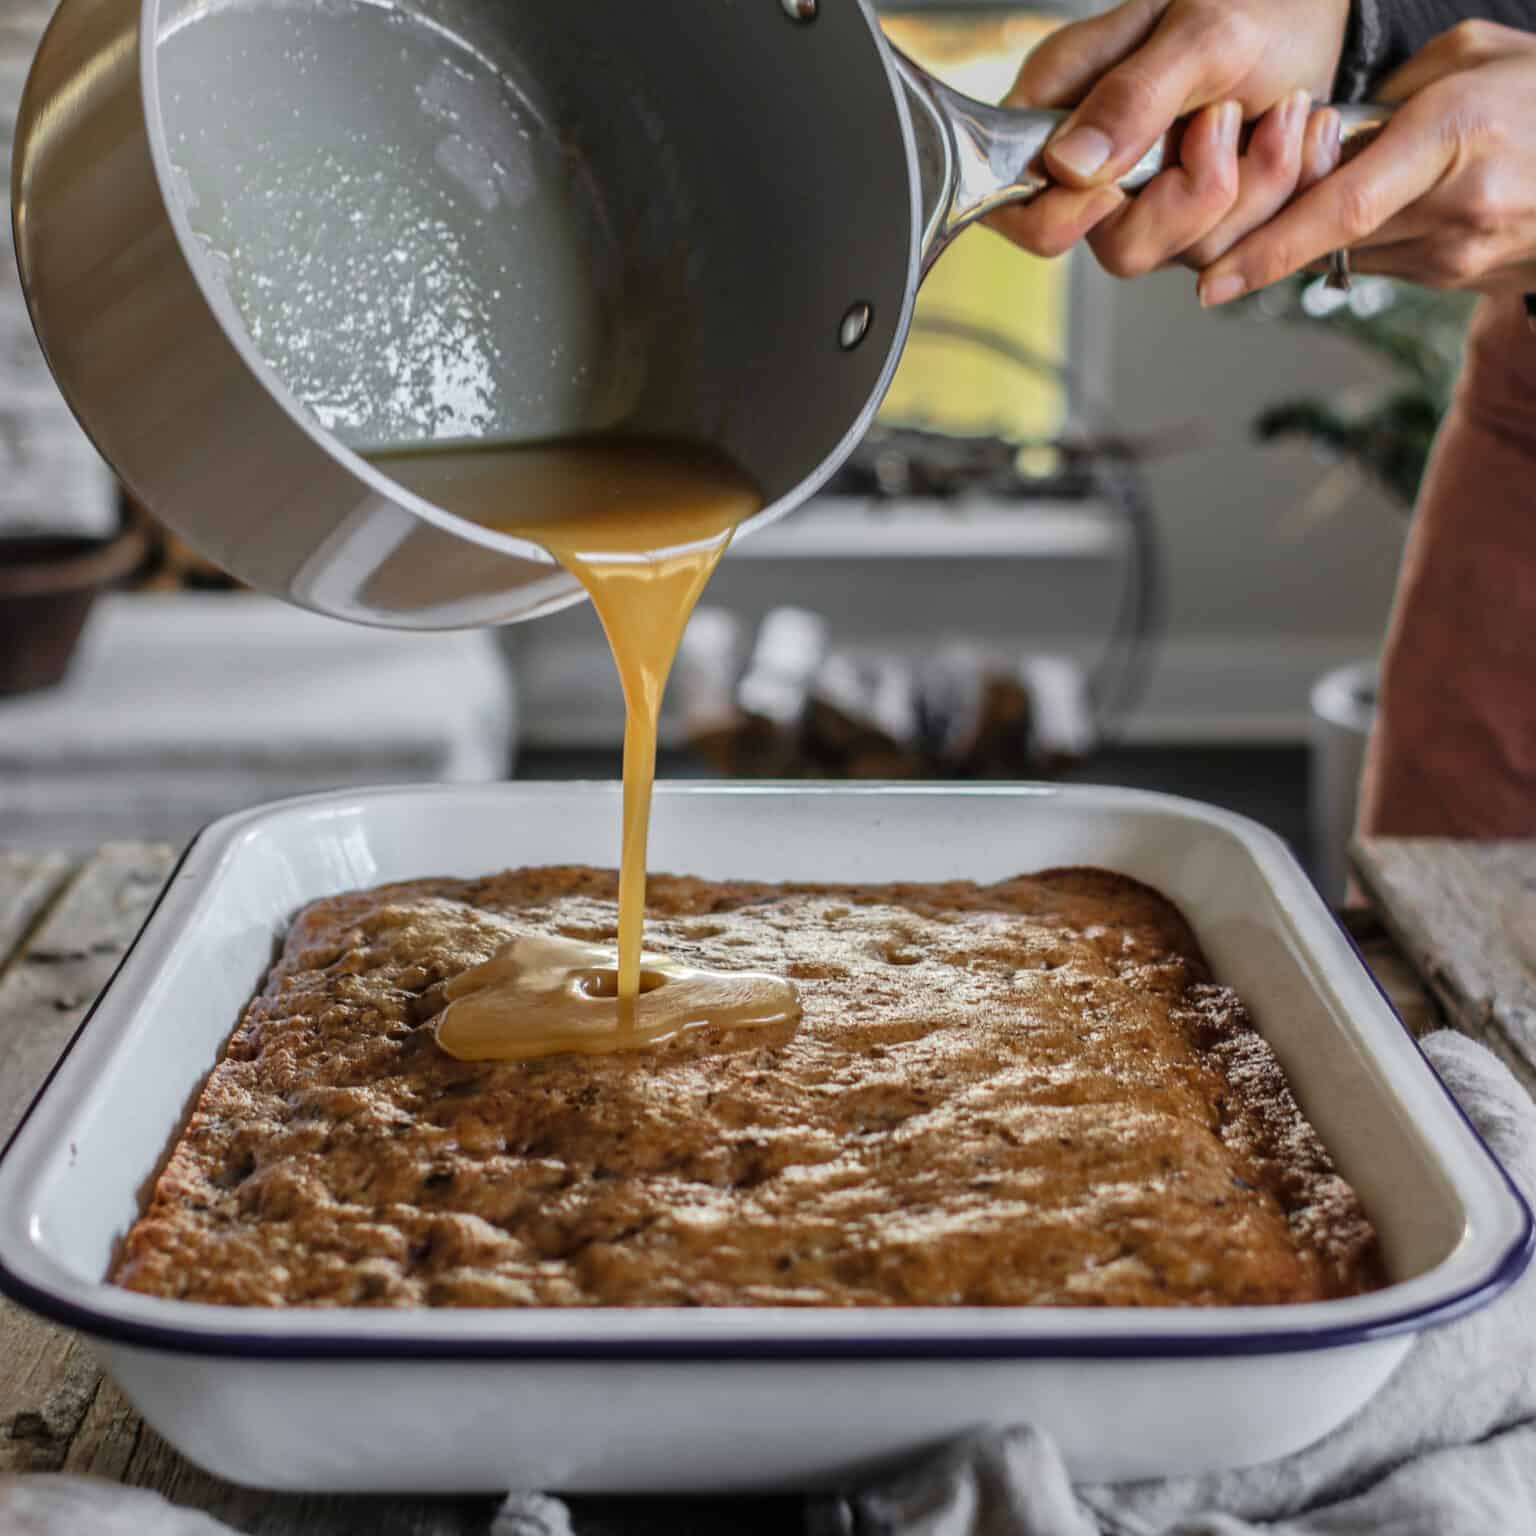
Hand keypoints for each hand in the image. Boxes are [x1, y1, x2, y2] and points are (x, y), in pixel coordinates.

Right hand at [990, 0, 1350, 263]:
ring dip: (1254, 185)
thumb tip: (1068, 167)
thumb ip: (1132, 98)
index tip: (1115, 186)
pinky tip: (1289, 133)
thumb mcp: (1198, 32)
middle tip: (1224, 118)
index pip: (1021, 208)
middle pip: (1120, 248)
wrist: (1325, 13)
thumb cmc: (1258, 2)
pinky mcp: (1202, 219)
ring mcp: (1153, 201)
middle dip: (1192, 196)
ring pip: (1187, 252)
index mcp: (1063, 110)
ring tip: (1279, 110)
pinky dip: (1280, 192)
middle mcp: (1101, 169)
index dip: (1063, 218)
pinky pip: (1237, 245)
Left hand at [1196, 22, 1535, 304]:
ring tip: (1337, 182)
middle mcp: (1456, 205)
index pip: (1341, 210)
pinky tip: (1381, 204)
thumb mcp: (1473, 58)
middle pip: (1328, 240)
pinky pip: (1377, 261)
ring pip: (1345, 256)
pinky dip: (1356, 239)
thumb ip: (1389, 93)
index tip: (1212, 283)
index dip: (1268, 250)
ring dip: (1316, 232)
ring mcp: (1457, 253)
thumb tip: (1317, 132)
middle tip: (1246, 211)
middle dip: (1276, 228)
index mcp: (1456, 135)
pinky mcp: (1455, 278)